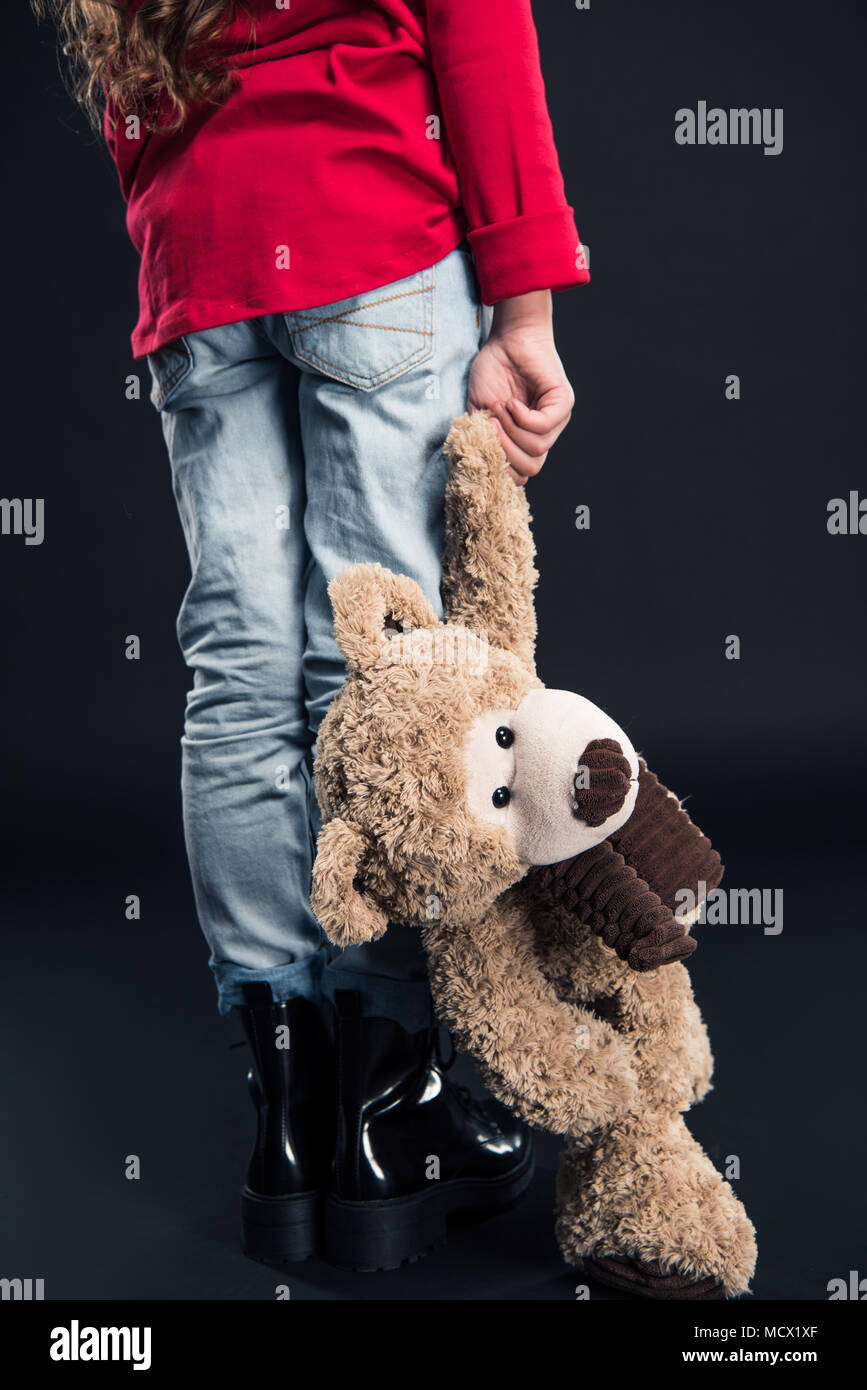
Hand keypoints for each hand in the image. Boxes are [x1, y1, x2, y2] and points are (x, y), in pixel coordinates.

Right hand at [467, 289, 573, 484]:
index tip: (482, 448)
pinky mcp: (563, 402)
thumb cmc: (493, 371)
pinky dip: (522, 418)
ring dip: (511, 431)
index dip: (501, 468)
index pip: (522, 473)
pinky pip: (544, 426)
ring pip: (537, 448)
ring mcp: (558, 420)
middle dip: (506, 453)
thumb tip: (486, 464)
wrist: (507, 338)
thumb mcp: (481, 411)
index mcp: (526, 439)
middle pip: (531, 467)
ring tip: (499, 408)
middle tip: (490, 428)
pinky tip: (511, 403)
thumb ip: (483, 438)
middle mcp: (545, 434)